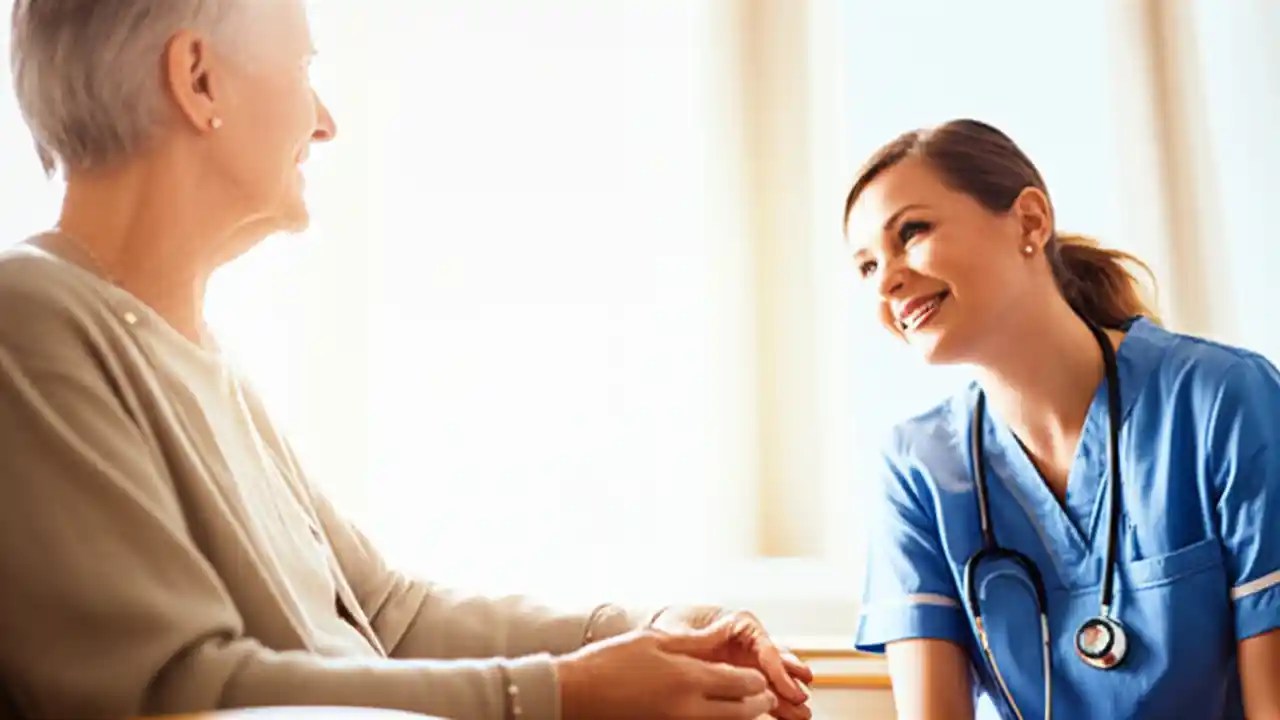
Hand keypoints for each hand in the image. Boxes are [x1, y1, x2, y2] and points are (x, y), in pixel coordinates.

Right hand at [555, 629, 777, 719]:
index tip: (762, 678)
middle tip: (763, 698)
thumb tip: (729, 631)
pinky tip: (716, 713)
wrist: (574, 694)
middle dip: (757, 705)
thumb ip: (697, 641)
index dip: (758, 682)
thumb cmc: (611, 662)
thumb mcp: (655, 640)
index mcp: (687, 677)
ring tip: (745, 708)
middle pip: (741, 713)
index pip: (742, 684)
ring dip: (739, 717)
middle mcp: (688, 707)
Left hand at [652, 607, 814, 719]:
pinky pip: (763, 689)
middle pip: (775, 660)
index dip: (776, 664)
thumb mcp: (679, 629)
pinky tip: (788, 714)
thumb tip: (710, 635)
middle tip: (800, 698)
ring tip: (801, 712)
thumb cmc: (670, 627)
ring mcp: (747, 660)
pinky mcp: (743, 676)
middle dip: (789, 680)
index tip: (784, 683)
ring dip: (787, 693)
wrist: (660, 636)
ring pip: (774, 677)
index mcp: (737, 623)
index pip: (763, 643)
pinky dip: (776, 701)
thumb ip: (697, 635)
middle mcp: (747, 641)